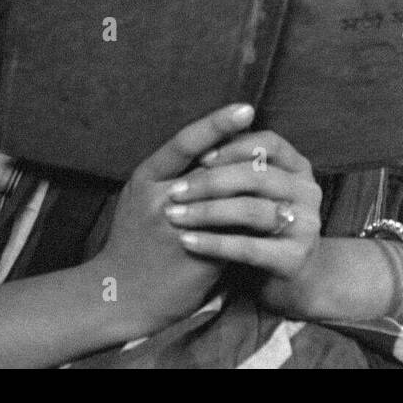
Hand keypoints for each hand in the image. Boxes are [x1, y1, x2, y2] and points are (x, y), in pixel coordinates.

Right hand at [89, 102, 255, 337]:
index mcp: (145, 179)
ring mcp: (181, 230)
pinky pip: (235, 234)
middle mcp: (161, 200)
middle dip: (247, 155)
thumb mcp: (141, 196)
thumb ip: (172, 173)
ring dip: (256, 191)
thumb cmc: (134, 239)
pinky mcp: (200, 259)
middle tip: (276, 141)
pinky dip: (253, 224)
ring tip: (282, 178)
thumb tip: (216, 146)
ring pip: (231, 201)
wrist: (120, 294)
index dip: (216, 124)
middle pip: (215, 168)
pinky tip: (274, 214)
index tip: (245, 108)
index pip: (185, 143)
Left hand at [163, 130, 323, 316]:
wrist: (292, 281)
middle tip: (174, 191)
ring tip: (175, 215)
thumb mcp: (256, 193)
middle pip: (256, 174)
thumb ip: (239, 168)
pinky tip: (188, 242)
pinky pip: (248, 247)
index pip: (268, 142)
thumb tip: (201, 142)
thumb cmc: (262, 228)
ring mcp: (305, 226)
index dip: (232, 146)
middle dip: (210, 181)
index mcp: (299, 168)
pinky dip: (214, 243)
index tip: (198, 157)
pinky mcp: (295, 259)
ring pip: (251, 210)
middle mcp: (308, 192)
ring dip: (207, 211)